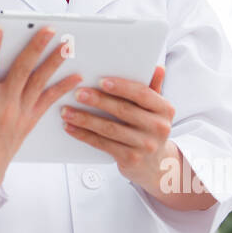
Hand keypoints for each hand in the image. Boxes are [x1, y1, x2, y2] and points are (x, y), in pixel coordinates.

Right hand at [0, 25, 82, 208]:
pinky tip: (74, 76)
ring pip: (39, 82)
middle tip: (47, 30)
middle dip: (35, 48)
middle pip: (22, 71)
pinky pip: (47, 101)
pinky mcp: (27, 122)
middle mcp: (4, 108)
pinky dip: (61, 88)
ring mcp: (19, 115)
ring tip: (66, 45)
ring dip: (53, 62)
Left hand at [62, 66, 175, 188]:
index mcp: (164, 109)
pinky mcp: (131, 159)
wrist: (156, 164)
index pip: (142, 94)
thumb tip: (157, 68)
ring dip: (85, 119)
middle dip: (98, 101)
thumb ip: (153, 88)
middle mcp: (158, 127)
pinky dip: (85, 135)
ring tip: (67, 111)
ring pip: (110, 129)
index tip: (101, 81)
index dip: (121, 87)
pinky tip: (71, 127)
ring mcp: (145, 145)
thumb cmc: (150, 128)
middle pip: (123, 110)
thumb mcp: (156, 109)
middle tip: (78, 93)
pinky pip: (103, 144)